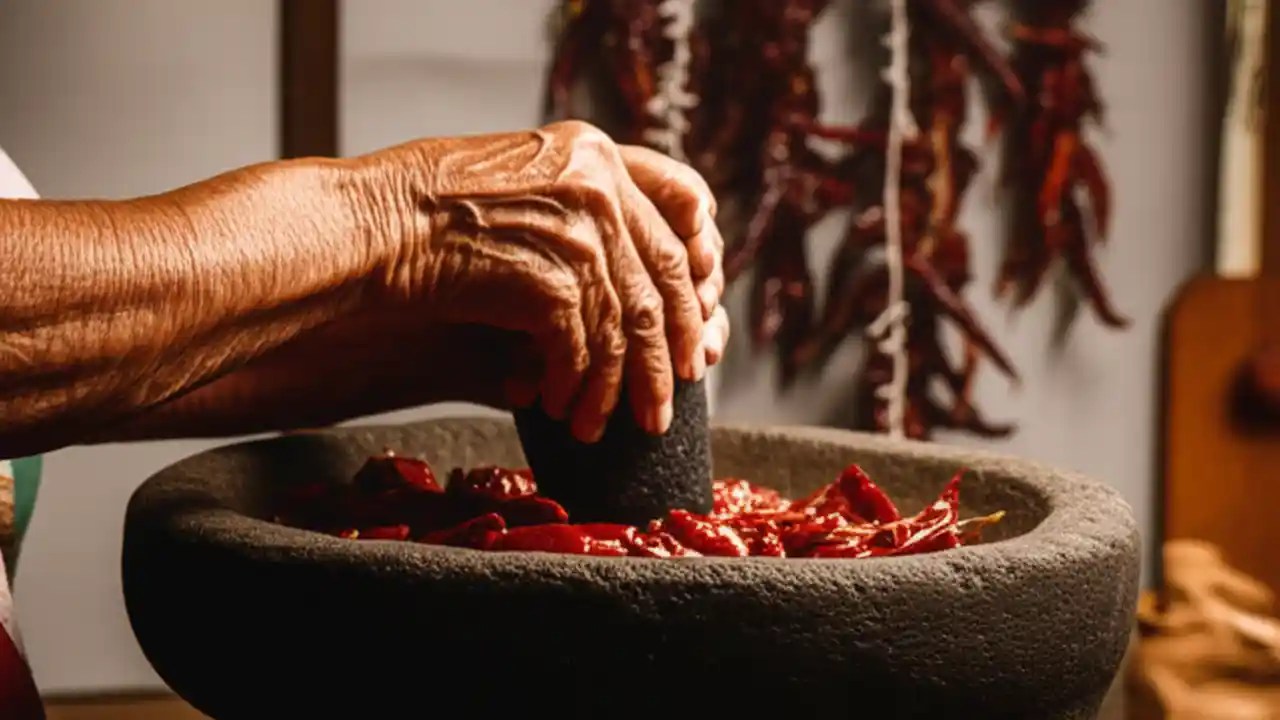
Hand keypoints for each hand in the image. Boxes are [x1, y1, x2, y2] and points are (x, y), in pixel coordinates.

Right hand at [352, 120, 727, 442]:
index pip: (675, 212)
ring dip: (620, 387)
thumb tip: (620, 287)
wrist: (368, 228)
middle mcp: (598, 182)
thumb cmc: (423, 213)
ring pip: (629, 326)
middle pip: (664, 279)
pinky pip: (584, 351)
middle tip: (672, 392)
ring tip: (607, 425)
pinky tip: (558, 409)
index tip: (701, 315)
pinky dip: (574, 388)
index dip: (694, 273)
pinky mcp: (552, 280)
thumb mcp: (516, 187)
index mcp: (593, 151)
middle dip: (670, 347)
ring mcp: (580, 229)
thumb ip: (574, 218)